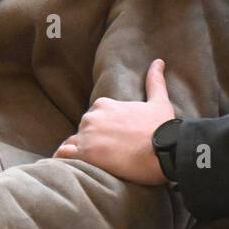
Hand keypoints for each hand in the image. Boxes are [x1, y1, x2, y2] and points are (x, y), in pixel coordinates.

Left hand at [54, 59, 175, 184]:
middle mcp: (91, 117)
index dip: (101, 130)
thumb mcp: (159, 101)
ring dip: (78, 151)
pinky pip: (64, 155)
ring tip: (91, 163)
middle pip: (83, 130)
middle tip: (106, 154)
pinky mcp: (85, 154)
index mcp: (103, 104)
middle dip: (91, 141)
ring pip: (73, 143)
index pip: (94, 117)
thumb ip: (154, 81)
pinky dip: (64, 160)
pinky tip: (71, 166)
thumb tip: (158, 61)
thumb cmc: (163, 128)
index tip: (113, 140)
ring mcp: (86, 136)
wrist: (165, 152)